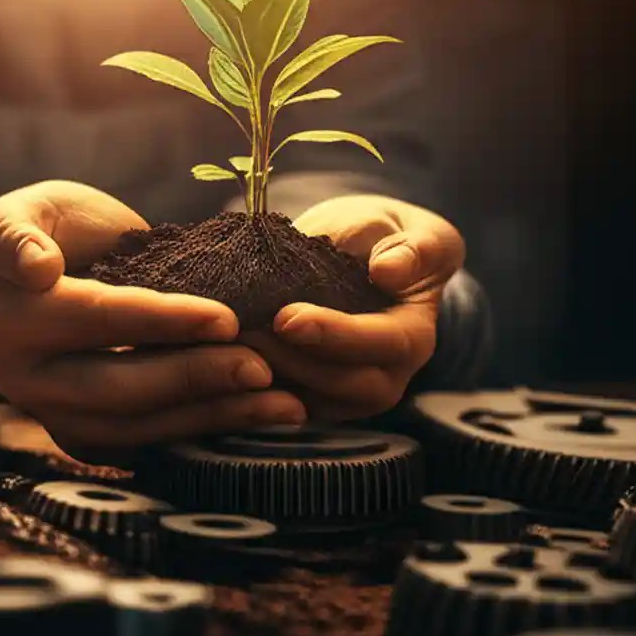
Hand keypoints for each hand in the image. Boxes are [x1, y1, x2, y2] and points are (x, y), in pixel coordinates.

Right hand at [0, 180, 305, 453]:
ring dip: (213, 417)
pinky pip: (148, 441)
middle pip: (117, 388)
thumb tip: (39, 267)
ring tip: (283, 405)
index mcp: (6, 317)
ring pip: (137, 427)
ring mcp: (53, 415)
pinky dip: (205, 430)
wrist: (32, 282)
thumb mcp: (23, 212)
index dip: (163, 320)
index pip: (97, 318)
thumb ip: (19, 234)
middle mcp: (23, 378)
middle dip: (195, 379)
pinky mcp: (86, 437)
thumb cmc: (42, 233)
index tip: (228, 318)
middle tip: (263, 368)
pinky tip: (256, 417)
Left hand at [241, 195, 465, 419]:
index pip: (380, 344)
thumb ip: (411, 248)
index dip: (333, 335)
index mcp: (413, 335)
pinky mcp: (314, 399)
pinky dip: (252, 386)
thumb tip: (389, 271)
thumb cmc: (382, 237)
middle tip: (243, 332)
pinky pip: (284, 405)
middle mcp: (387, 376)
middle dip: (290, 360)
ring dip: (266, 375)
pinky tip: (222, 357)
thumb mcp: (410, 230)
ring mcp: (349, 394)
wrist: (355, 254)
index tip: (286, 318)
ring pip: (309, 402)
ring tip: (228, 342)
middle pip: (343, 384)